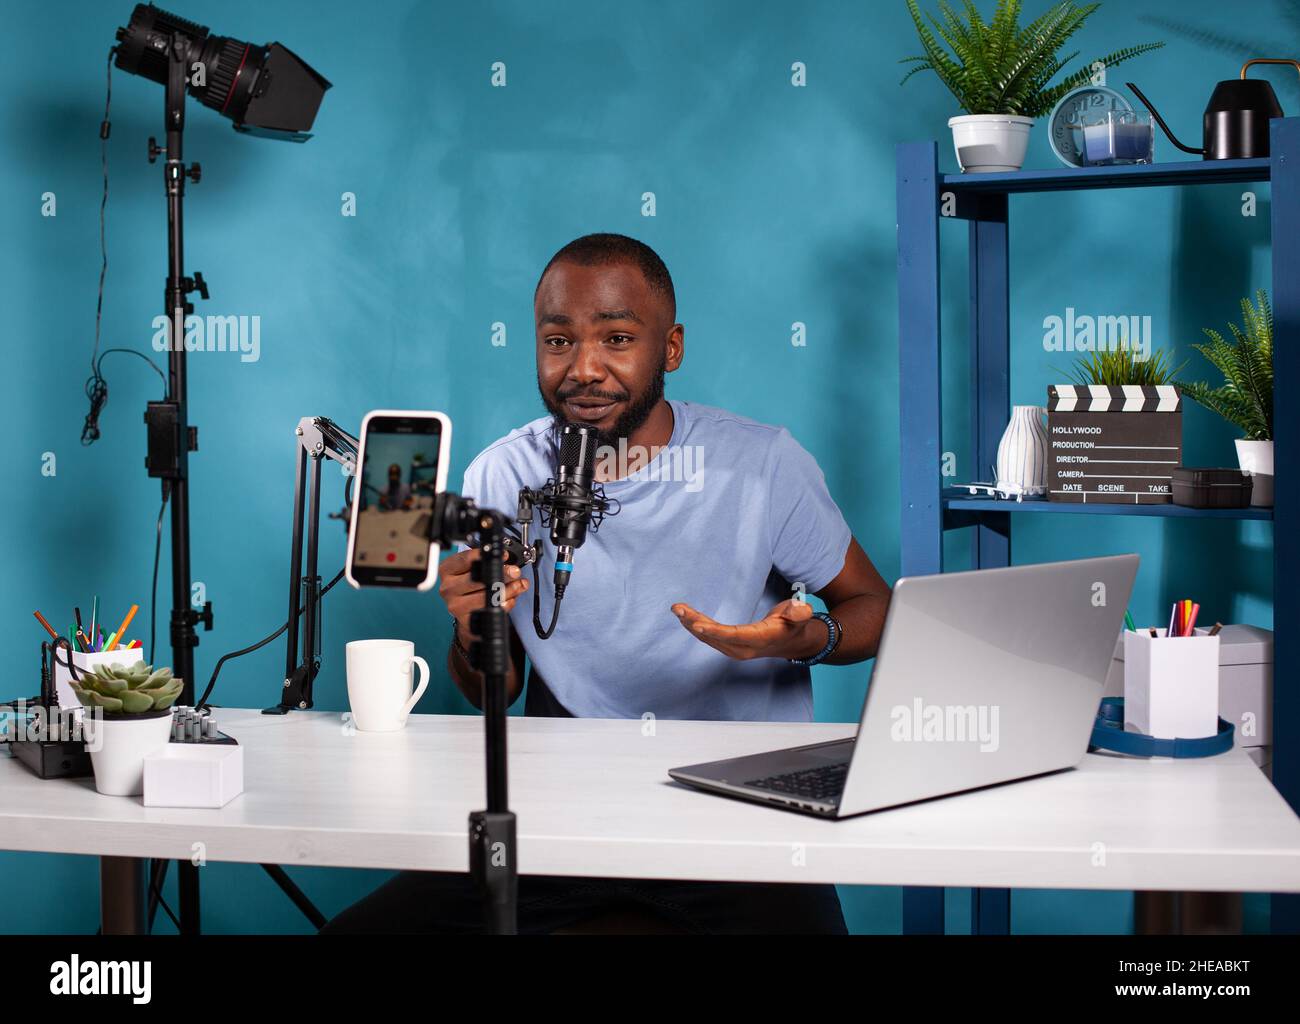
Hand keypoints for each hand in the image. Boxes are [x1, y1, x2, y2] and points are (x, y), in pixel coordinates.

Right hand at [438, 548, 527, 636]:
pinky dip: (506, 605)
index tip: (504, 556)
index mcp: (447, 571)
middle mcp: (448, 588)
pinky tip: (511, 599)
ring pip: (486, 597)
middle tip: (515, 571)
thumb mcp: (472, 568)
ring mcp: (456, 606)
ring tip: (519, 585)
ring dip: (509, 590)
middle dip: (501, 574)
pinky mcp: (467, 621)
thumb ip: (486, 561)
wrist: (465, 612)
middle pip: (476, 579)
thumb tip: (504, 557)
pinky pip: (491, 611)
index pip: (465, 560)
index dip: (487, 557)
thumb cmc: (470, 586)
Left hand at [670, 599, 818, 660]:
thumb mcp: (800, 616)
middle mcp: (744, 648)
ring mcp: (735, 649)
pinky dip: (696, 627)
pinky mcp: (730, 645)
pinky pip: (710, 637)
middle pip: (715, 637)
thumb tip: (801, 609)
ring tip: (677, 609)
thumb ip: (799, 613)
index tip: (696, 624)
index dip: (714, 631)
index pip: (733, 635)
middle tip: (678, 608)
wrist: (793, 641)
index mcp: (760, 639)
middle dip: (694, 623)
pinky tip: (685, 617)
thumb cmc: (794, 624)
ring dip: (691, 624)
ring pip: (709, 638)